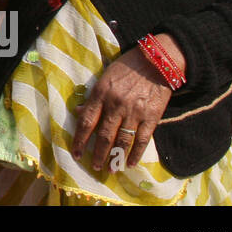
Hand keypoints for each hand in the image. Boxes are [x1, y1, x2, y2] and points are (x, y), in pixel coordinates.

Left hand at [72, 35, 181, 170]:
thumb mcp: (104, 78)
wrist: (156, 62)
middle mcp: (116, 105)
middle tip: (94, 167)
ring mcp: (134, 112)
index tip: (76, 153)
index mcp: (101, 93)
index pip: (86, 122)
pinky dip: (136, 153)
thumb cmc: (126, 68)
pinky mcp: (152, 117)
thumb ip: (93, 97)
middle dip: (97, 154)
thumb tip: (80, 112)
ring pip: (122, 140)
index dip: (80, 140)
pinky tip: (130, 163)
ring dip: (115, 157)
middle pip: (103, 135)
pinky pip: (142, 139)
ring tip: (111, 169)